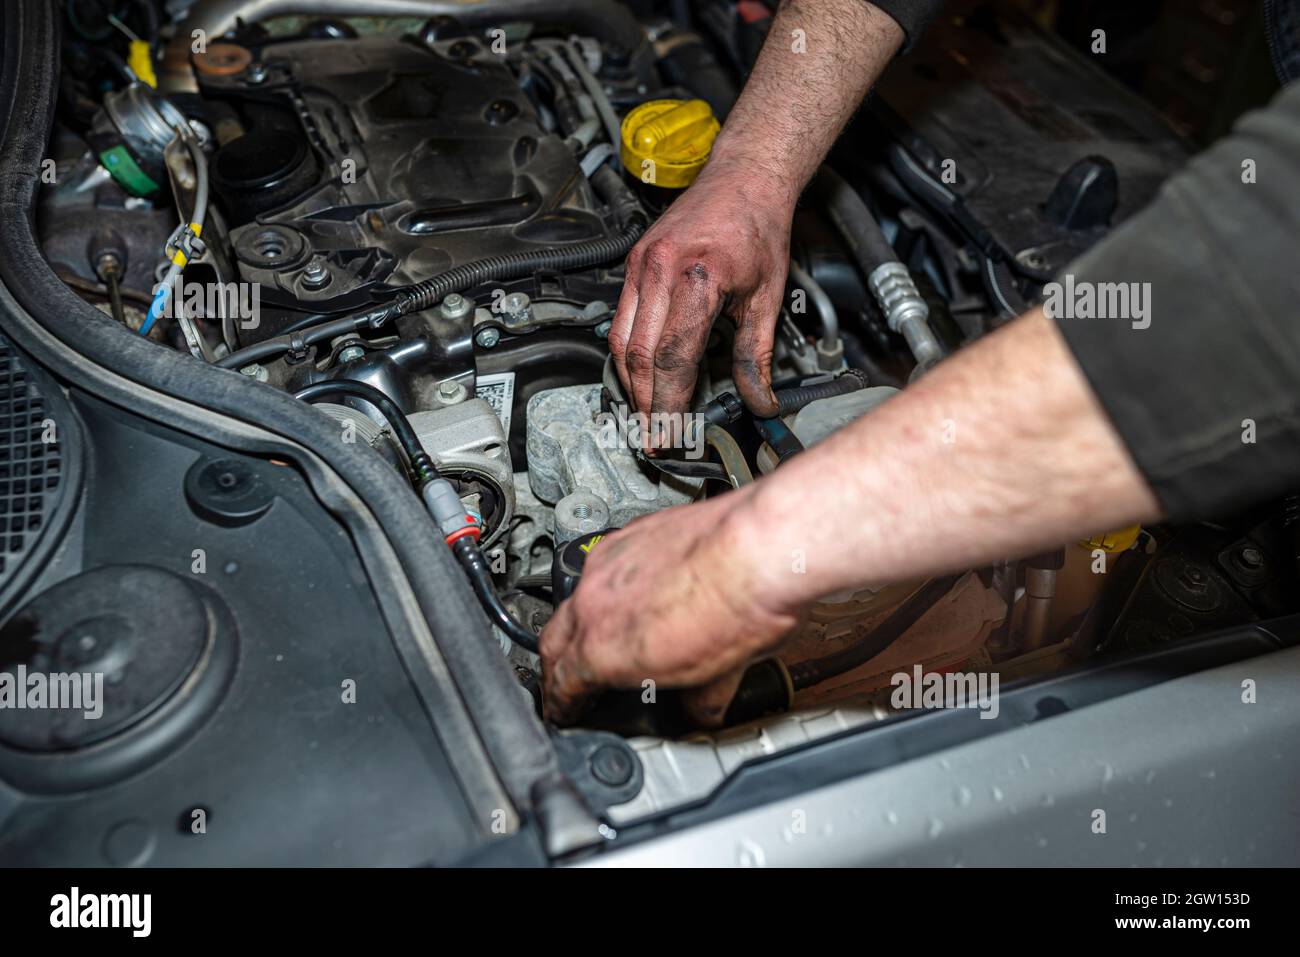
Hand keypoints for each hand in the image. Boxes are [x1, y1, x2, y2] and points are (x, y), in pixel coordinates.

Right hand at [540, 491, 802, 726]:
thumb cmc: (743, 606)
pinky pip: (605, 566)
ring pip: (576, 599)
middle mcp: (594, 602)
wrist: (764, 546)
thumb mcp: (719, 678)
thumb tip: (700, 710)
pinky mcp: (630, 534)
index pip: (560, 686)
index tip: (566, 711)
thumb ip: (696, 701)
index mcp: (604, 650)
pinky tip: (641, 592)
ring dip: (586, 622)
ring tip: (612, 634)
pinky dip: (612, 586)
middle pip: (552, 641)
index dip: (560, 707)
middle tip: (571, 680)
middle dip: (557, 666)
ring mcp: (609, 563)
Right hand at [608, 159, 794, 417]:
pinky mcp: (633, 263)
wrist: (743, 179)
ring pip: (621, 341)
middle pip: (639, 356)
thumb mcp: (767, 297)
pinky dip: (626, 354)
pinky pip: (620, 319)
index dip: (669, 404)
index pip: (674, 359)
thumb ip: (758, 355)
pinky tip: (639, 376)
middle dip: (646, 404)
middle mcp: (661, 270)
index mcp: (699, 279)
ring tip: (646, 414)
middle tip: (655, 436)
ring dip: (631, 384)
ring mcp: (641, 265)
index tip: (670, 434)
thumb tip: (759, 400)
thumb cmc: (758, 228)